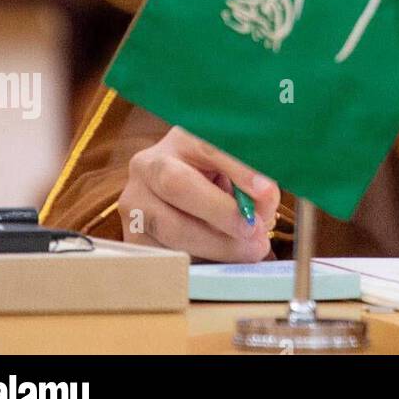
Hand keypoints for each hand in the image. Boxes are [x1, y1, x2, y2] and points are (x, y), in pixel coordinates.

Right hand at [119, 126, 279, 261]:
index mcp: (181, 137)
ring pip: (169, 226)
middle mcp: (149, 165)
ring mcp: (134, 202)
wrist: (181, 196)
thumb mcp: (236, 171)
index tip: (267, 192)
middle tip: (253, 229)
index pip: (207, 146)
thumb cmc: (218, 179)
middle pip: (177, 184)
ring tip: (249, 251)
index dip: (238, 169)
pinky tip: (224, 260)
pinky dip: (200, 260)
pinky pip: (164, 254)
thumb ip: (251, 184)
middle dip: (221, 211)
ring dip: (216, 244)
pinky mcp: (132, 236)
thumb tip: (262, 208)